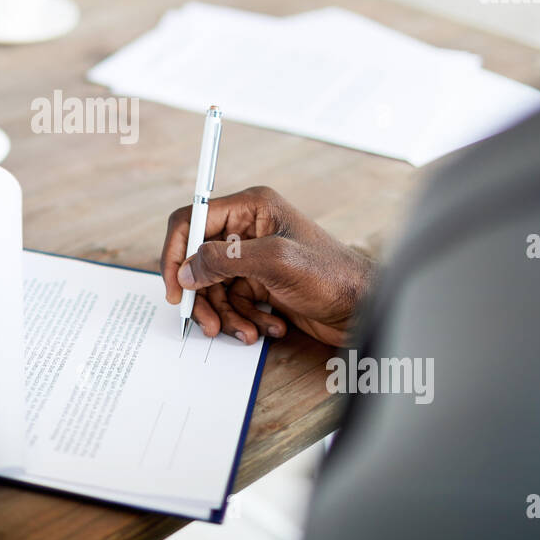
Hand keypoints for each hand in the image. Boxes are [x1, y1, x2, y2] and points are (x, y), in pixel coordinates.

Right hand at [161, 186, 374, 346]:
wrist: (364, 308)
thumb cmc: (332, 276)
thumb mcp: (276, 263)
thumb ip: (225, 261)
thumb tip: (186, 269)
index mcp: (251, 207)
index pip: (193, 219)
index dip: (176, 251)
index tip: (175, 286)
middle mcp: (248, 229)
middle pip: (199, 259)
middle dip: (202, 295)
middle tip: (206, 323)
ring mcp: (254, 257)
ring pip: (214, 287)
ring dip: (225, 314)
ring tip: (245, 332)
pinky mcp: (260, 283)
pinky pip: (233, 302)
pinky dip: (243, 319)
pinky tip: (267, 327)